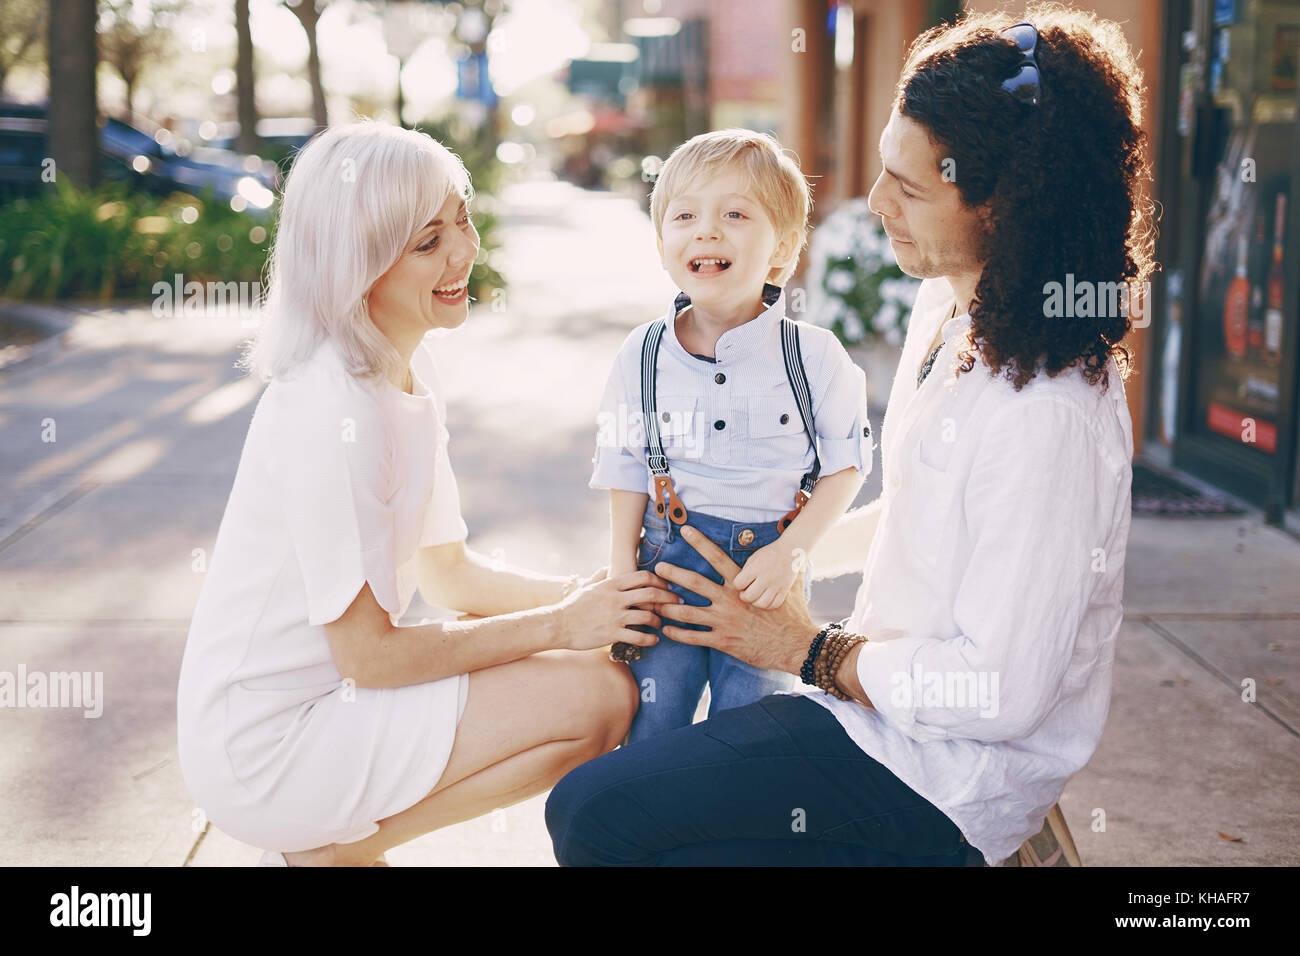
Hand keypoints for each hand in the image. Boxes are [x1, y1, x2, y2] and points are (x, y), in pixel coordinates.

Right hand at [556, 569, 678, 652]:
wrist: (558, 624)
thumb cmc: (573, 605)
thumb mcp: (587, 586)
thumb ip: (600, 575)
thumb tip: (607, 567)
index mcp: (612, 584)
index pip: (643, 577)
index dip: (659, 582)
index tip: (667, 587)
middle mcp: (616, 598)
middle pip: (651, 595)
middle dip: (668, 599)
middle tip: (678, 603)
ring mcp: (615, 616)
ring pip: (647, 616)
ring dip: (658, 621)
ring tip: (660, 624)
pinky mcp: (612, 634)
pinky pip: (638, 636)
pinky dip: (650, 639)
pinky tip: (654, 640)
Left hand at [653, 526, 816, 673]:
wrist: (795, 645)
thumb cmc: (793, 616)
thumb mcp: (791, 587)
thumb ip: (787, 568)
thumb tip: (798, 553)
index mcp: (742, 584)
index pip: (718, 557)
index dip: (700, 542)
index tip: (686, 530)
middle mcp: (730, 600)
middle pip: (696, 582)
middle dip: (674, 574)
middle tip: (657, 568)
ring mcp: (725, 621)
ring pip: (688, 612)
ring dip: (668, 606)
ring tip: (653, 602)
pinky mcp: (723, 641)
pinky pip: (694, 638)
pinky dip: (678, 634)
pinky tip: (666, 630)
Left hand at [732, 539, 806, 608]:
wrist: (790, 551)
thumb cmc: (769, 554)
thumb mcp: (753, 558)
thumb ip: (745, 572)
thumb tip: (739, 587)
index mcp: (756, 568)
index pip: (738, 584)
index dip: (737, 585)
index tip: (741, 583)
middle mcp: (766, 578)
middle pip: (749, 596)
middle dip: (744, 596)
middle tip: (746, 592)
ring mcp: (776, 585)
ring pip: (762, 604)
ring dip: (756, 602)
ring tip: (756, 597)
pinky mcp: (785, 590)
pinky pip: (774, 604)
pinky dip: (768, 605)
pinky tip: (766, 599)